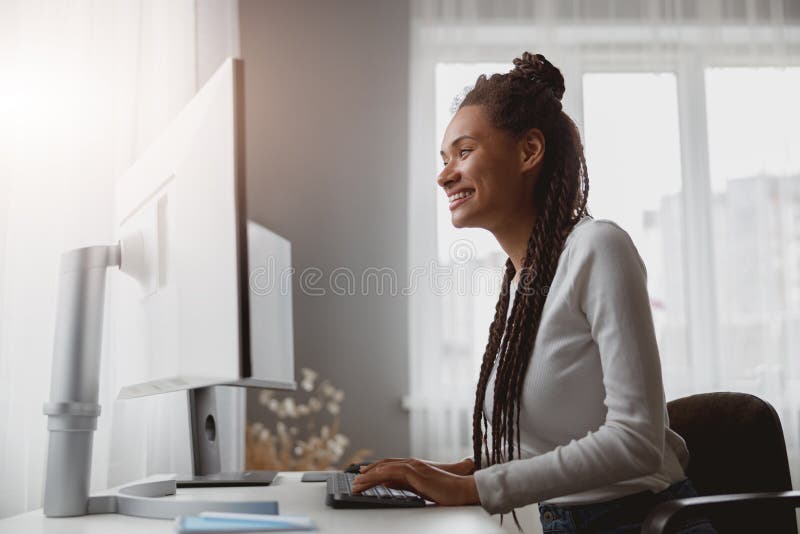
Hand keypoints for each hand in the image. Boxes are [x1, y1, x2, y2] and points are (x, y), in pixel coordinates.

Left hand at [351, 458, 479, 505]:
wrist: (461, 490)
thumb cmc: (445, 492)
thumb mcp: (419, 489)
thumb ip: (403, 484)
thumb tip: (386, 483)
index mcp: (413, 467)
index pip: (389, 467)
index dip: (374, 471)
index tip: (362, 477)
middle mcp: (411, 463)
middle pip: (384, 466)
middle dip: (368, 473)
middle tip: (355, 481)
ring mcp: (413, 466)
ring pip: (385, 468)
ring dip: (369, 476)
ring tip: (357, 484)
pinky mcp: (415, 472)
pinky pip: (392, 471)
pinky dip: (378, 474)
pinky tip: (369, 479)